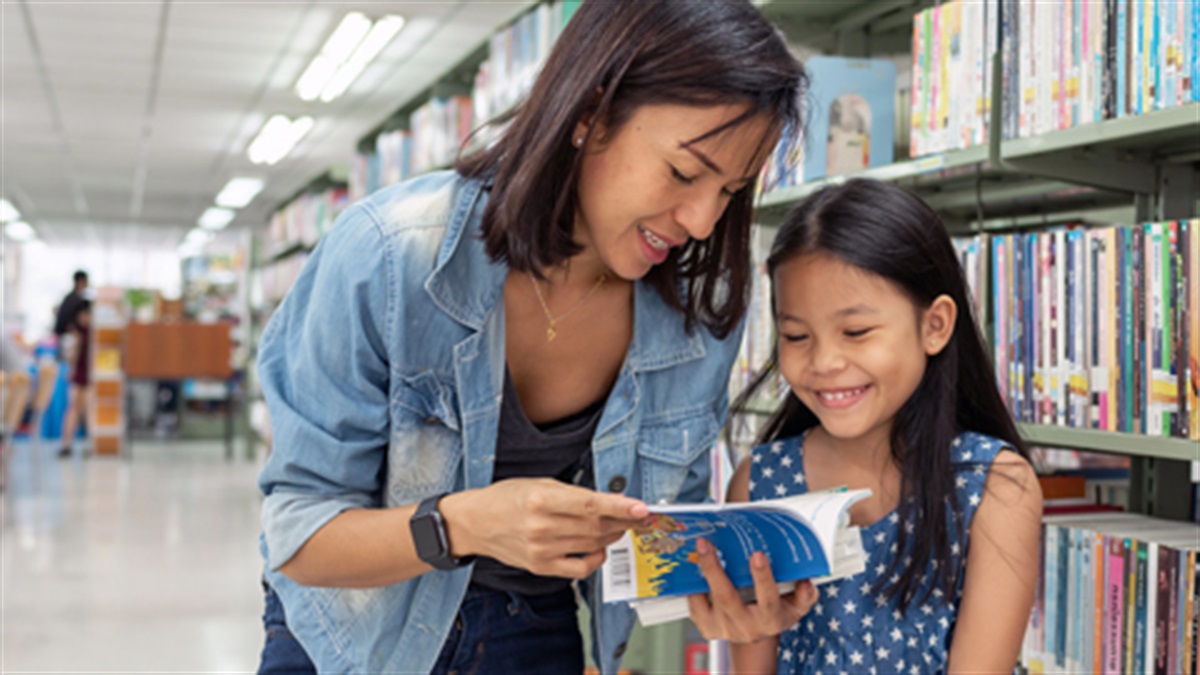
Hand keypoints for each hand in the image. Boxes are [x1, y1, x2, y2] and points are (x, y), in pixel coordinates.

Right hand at [442, 478, 647, 579]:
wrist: (476, 522)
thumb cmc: (508, 498)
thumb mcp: (540, 483)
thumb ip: (573, 494)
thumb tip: (609, 502)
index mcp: (541, 499)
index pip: (590, 505)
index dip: (620, 507)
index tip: (642, 509)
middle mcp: (541, 526)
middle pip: (596, 526)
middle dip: (623, 520)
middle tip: (638, 515)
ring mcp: (541, 550)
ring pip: (592, 544)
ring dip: (613, 535)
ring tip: (620, 526)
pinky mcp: (541, 567)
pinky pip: (580, 568)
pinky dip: (596, 558)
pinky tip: (599, 547)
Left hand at [686, 538, 819, 641]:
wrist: (757, 631)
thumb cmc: (777, 610)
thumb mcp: (796, 604)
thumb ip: (805, 594)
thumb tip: (807, 582)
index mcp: (771, 620)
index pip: (768, 600)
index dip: (762, 578)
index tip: (757, 554)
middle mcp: (747, 627)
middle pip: (727, 599)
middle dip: (715, 570)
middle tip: (707, 544)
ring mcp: (725, 630)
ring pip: (709, 602)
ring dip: (700, 574)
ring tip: (697, 549)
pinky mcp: (709, 629)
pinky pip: (696, 608)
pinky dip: (692, 589)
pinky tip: (691, 568)